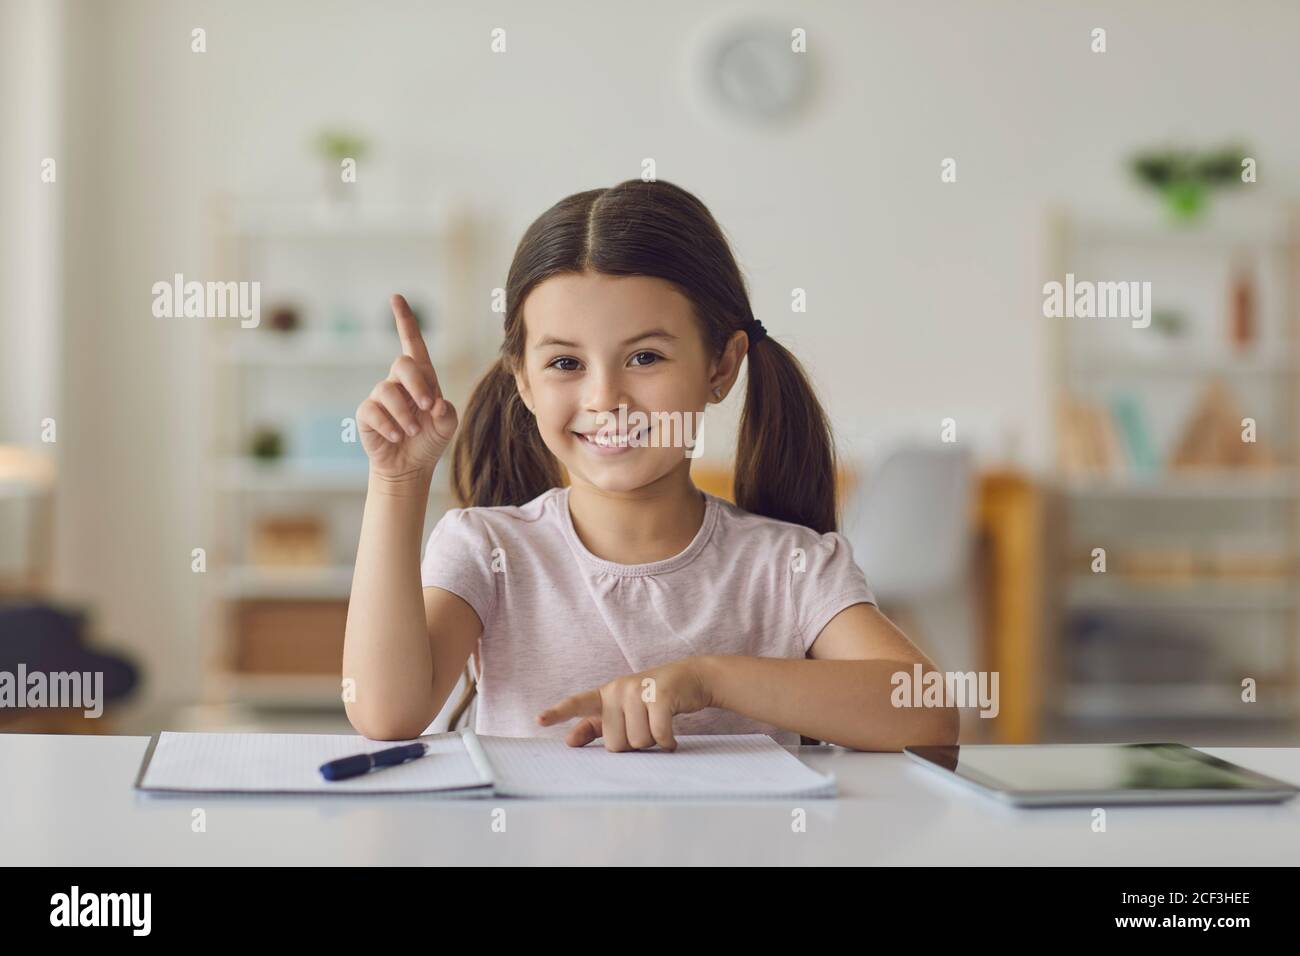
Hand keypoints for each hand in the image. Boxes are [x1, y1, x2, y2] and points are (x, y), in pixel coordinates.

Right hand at [356, 294, 458, 479]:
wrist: (410, 466)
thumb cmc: (429, 440)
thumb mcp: (447, 426)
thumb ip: (448, 413)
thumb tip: (437, 404)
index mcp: (421, 377)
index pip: (412, 343)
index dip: (405, 320)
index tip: (396, 297)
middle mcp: (399, 382)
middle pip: (403, 363)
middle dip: (417, 384)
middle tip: (429, 407)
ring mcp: (381, 397)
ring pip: (387, 390)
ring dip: (404, 413)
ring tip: (413, 432)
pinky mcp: (366, 414)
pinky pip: (372, 411)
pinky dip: (389, 425)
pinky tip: (398, 437)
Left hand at [536, 657, 713, 750]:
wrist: (690, 678)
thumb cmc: (653, 699)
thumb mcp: (623, 708)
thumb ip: (596, 725)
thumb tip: (568, 741)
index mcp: (606, 695)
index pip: (577, 703)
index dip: (558, 712)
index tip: (539, 720)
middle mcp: (618, 690)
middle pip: (615, 744)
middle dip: (634, 744)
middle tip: (646, 725)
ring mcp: (638, 690)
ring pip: (637, 742)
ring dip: (652, 742)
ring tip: (659, 724)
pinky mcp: (660, 695)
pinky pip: (658, 735)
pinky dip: (667, 742)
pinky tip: (671, 737)